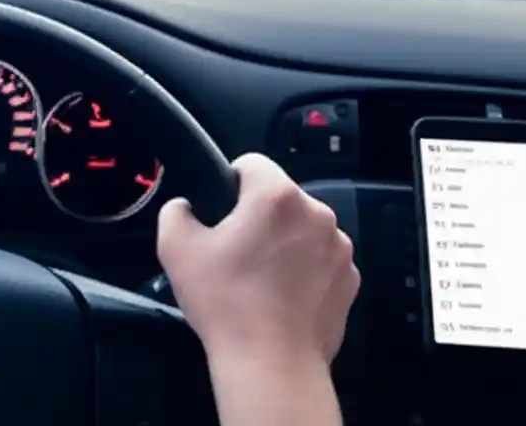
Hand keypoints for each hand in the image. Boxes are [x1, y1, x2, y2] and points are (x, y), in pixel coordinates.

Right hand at [158, 153, 358, 365]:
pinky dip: (304, 270)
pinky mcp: (350, 278)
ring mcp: (339, 248)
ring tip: (259, 280)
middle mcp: (316, 214)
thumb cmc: (226, 304)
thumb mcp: (176, 248)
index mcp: (276, 197)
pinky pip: (321, 259)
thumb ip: (175, 211)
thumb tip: (186, 207)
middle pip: (280, 198)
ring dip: (284, 243)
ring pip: (302, 229)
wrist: (271, 363)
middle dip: (258, 218)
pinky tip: (282, 297)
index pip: (251, 163)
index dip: (230, 183)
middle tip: (235, 253)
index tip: (221, 214)